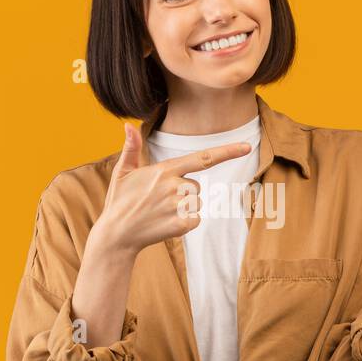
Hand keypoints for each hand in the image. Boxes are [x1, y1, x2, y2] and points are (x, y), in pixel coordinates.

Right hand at [91, 123, 250, 254]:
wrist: (115, 235)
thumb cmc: (119, 202)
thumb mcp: (122, 172)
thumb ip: (131, 148)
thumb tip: (128, 125)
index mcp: (164, 170)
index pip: (202, 158)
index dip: (227, 152)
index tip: (246, 147)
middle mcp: (173, 185)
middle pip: (196, 187)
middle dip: (183, 194)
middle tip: (158, 202)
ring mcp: (177, 206)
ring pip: (196, 204)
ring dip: (183, 209)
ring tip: (159, 213)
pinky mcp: (181, 225)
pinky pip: (195, 220)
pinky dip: (183, 224)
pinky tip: (164, 224)